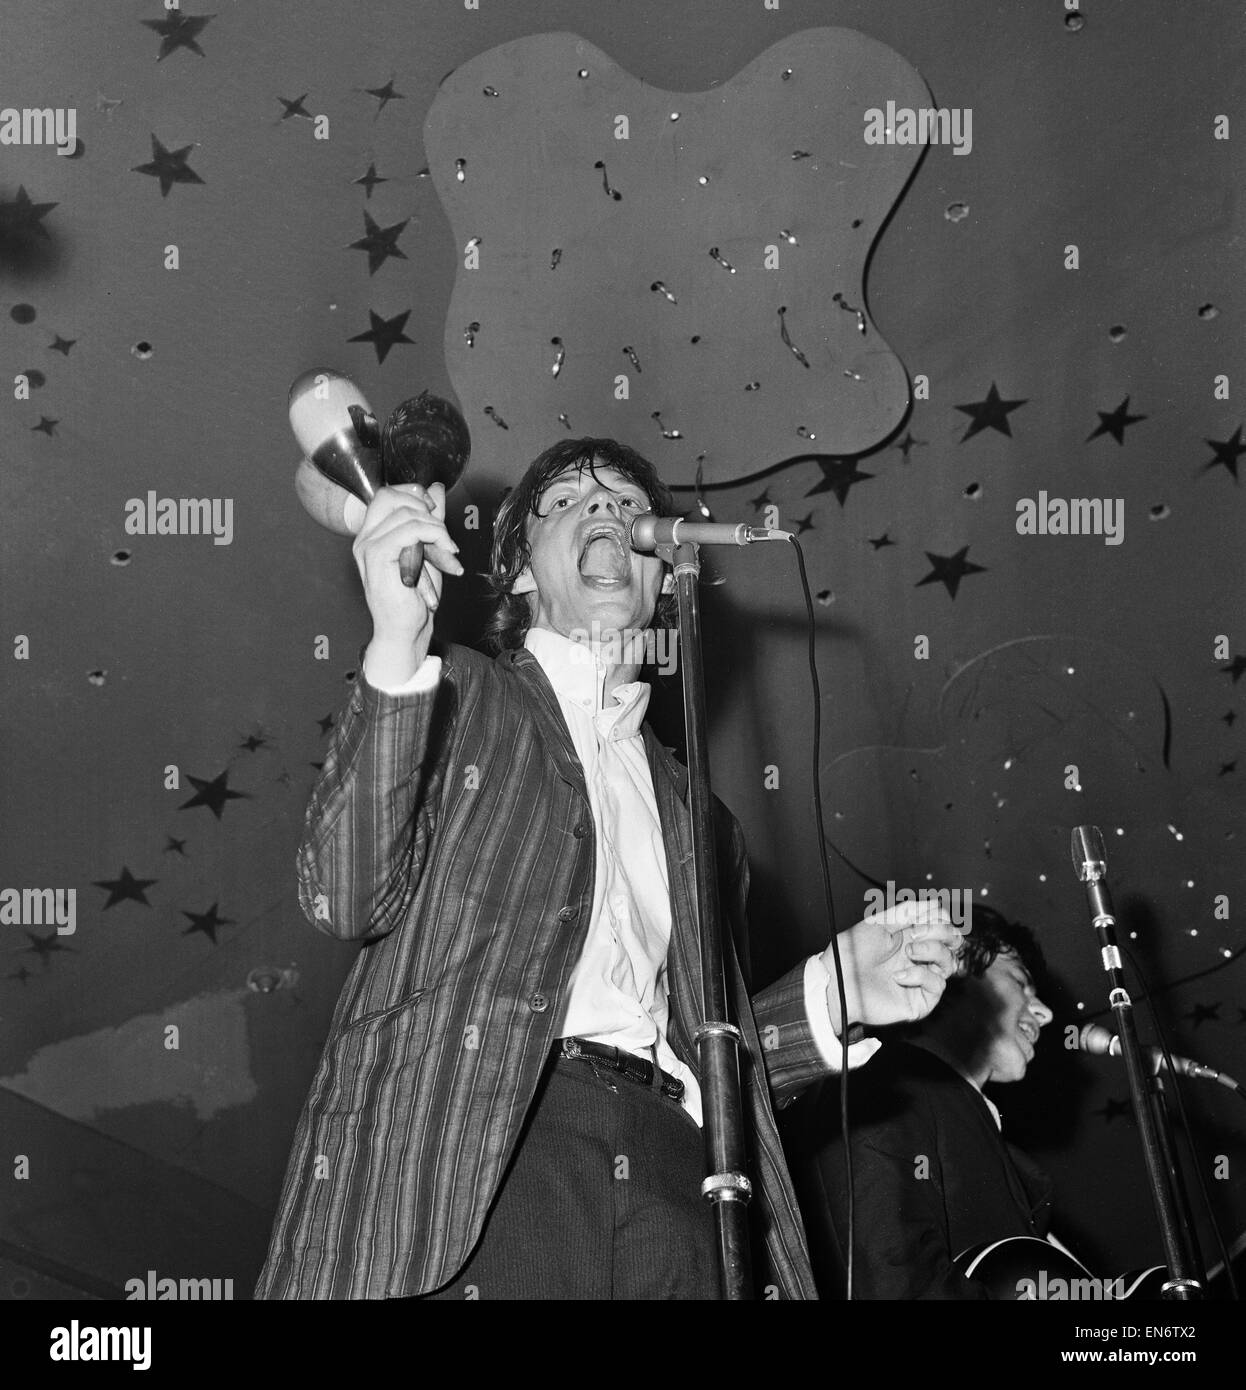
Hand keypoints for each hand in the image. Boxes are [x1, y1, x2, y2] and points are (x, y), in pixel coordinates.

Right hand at [354, 482, 463, 683]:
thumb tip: (436, 489)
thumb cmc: (415, 596)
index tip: (435, 512)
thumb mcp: (427, 549)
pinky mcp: (378, 557)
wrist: (406, 629)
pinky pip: (410, 530)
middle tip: (442, 531)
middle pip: (391, 496)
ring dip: (436, 527)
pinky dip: (434, 535)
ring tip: (449, 548)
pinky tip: (446, 551)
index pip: (387, 494)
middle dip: (424, 507)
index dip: (414, 494)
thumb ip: (429, 519)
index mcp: (372, 534)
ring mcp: (368, 546)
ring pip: (406, 513)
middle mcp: (365, 538)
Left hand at [820, 900, 962, 1030]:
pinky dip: (920, 975)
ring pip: (950, 961)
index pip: (943, 923)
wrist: (838, 983)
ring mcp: (921, 977)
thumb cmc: (850, 955)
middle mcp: (920, 955)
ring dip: (931, 950)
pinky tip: (898, 976)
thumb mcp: (878, 923)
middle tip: (915, 932)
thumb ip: (907, 911)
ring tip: (909, 951)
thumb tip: (934, 904)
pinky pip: (936, 984)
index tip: (918, 919)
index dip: (938, 917)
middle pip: (954, 940)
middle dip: (941, 931)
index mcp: (911, 935)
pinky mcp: (920, 999)